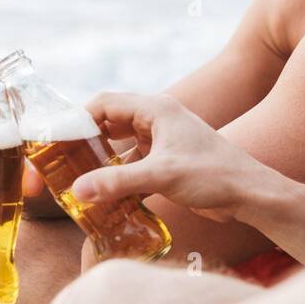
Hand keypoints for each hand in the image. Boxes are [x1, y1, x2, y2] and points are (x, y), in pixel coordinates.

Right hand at [71, 92, 277, 224]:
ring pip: (119, 148)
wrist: (251, 194)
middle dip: (82, 144)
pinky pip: (132, 167)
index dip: (76, 120)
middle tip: (54, 167)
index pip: (104, 103)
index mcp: (157, 110)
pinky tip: (102, 199)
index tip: (53, 143)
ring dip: (98, 164)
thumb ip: (118, 181)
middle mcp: (157, 121)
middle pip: (107, 124)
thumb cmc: (215, 175)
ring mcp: (163, 142)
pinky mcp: (168, 164)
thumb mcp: (164, 176)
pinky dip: (117, 180)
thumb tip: (76, 190)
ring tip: (71, 184)